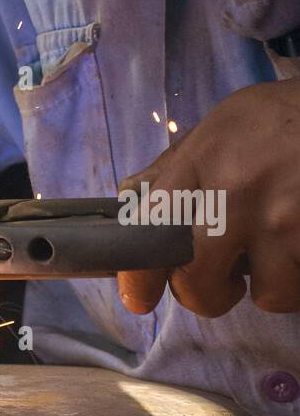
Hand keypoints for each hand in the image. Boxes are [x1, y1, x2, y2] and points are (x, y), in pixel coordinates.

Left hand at [118, 80, 299, 317]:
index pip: (151, 224)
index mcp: (203, 157)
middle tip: (221, 284)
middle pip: (198, 279)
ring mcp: (282, 218)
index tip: (140, 297)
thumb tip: (134, 198)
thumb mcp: (221, 125)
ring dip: (273, 283)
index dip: (139, 274)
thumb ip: (177, 165)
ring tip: (279, 250)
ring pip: (267, 294)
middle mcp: (237, 190)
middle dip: (205, 296)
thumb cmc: (280, 118)